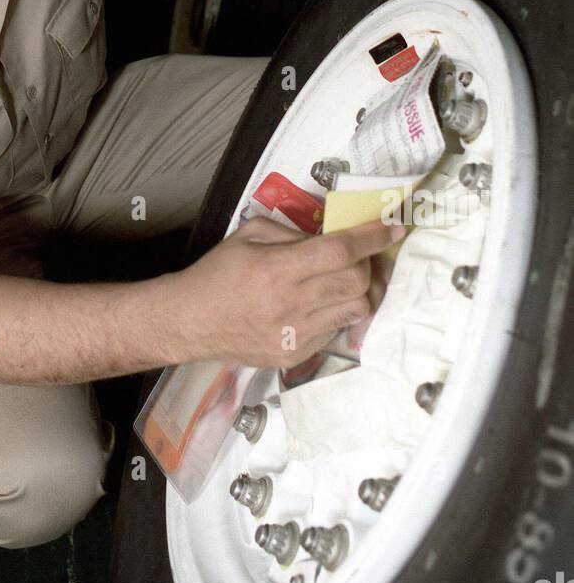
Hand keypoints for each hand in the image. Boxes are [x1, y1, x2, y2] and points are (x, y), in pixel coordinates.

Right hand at [175, 215, 404, 369]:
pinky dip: (339, 312)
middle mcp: (291, 305)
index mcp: (278, 269)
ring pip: (356, 310)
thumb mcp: (249, 235)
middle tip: (360, 253)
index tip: (393, 227)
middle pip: (356, 281)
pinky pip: (337, 331)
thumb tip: (331, 235)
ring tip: (348, 278)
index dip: (372, 236)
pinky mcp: (296, 355)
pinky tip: (323, 302)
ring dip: (360, 289)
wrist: (189, 321)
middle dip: (368, 262)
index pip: (341, 251)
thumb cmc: (217, 274)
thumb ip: (293, 233)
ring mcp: (296, 335)